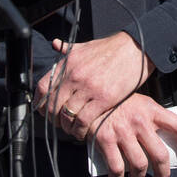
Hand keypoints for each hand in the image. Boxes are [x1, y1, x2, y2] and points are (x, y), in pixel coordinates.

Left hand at [35, 31, 155, 141]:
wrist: (135, 49)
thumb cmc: (112, 48)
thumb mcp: (85, 45)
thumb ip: (68, 48)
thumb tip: (55, 44)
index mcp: (68, 63)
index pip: (43, 87)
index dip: (40, 102)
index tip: (43, 109)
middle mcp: (75, 76)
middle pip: (52, 105)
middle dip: (52, 119)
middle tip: (58, 123)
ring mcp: (88, 88)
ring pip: (67, 115)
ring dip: (67, 127)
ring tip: (71, 129)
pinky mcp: (103, 99)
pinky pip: (84, 120)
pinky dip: (80, 130)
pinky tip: (82, 131)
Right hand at [86, 93, 176, 176]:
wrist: (89, 96)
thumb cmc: (118, 103)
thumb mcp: (140, 103)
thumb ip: (151, 117)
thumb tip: (164, 141)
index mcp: (151, 110)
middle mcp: (139, 121)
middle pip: (160, 155)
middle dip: (163, 172)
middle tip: (161, 176)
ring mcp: (122, 132)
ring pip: (140, 165)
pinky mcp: (105, 140)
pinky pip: (117, 167)